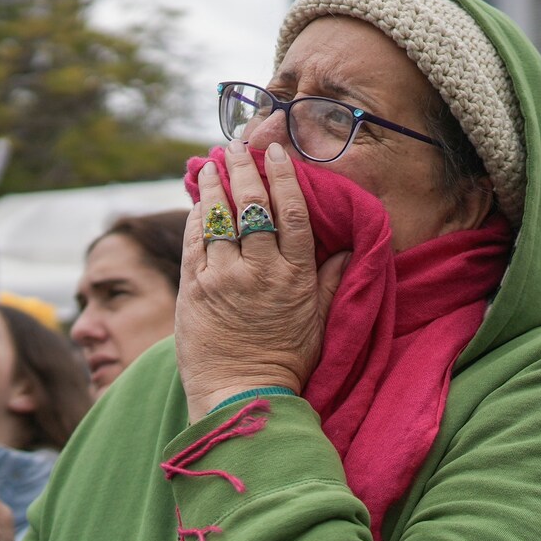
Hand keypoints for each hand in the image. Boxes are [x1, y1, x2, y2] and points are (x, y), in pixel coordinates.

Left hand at [174, 143, 351, 415]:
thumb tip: (345, 250)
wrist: (242, 394)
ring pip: (219, 217)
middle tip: (239, 145)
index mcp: (296, 276)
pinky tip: (198, 201)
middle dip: (246, 169)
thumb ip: (331, 282)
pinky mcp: (195, 289)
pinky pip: (195, 241)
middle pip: (253, 205)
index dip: (285, 179)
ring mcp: (225, 277)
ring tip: (213, 163)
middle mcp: (261, 271)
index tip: (278, 154)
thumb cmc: (286, 362)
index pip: (292, 214)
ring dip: (216, 185)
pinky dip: (197, 216)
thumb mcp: (320, 322)